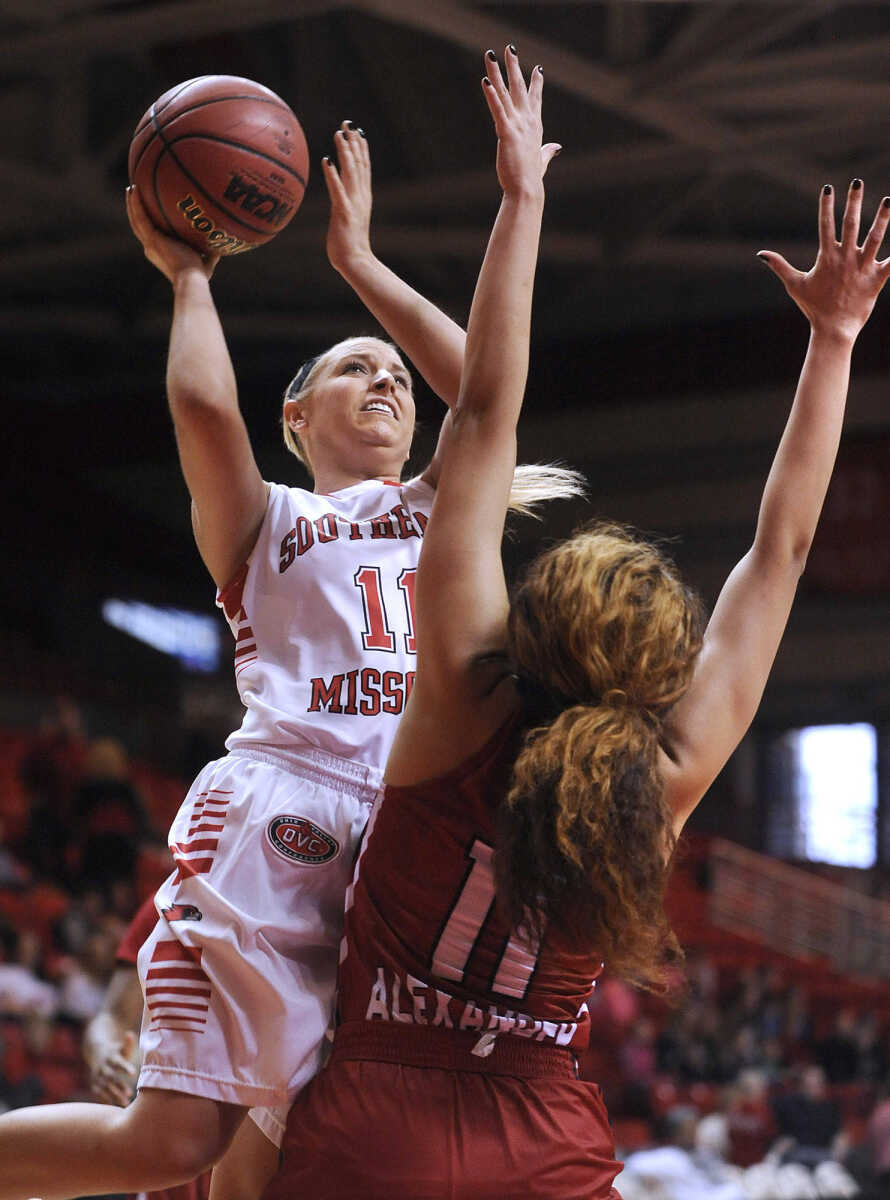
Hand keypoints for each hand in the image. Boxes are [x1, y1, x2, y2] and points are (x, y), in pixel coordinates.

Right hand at [87, 1029, 137, 1106]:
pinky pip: (100, 1092)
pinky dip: (106, 1099)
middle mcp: (103, 1067)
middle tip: (130, 1093)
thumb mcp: (121, 1047)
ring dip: (114, 1095)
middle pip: (111, 1077)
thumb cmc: (115, 1051)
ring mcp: (97, 1076)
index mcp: (111, 1057)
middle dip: (119, 1085)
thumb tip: (130, 1034)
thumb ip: (127, 1043)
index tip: (133, 1073)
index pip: (118, 1062)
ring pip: (105, 1087)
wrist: (96, 1052)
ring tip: (126, 1103)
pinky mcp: (94, 1084)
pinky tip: (116, 1107)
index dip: (125, 1067)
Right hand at [126, 186, 218, 283]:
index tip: (149, 209)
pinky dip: (136, 204)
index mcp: (160, 251)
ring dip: (132, 203)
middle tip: (134, 193)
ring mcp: (150, 243)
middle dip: (136, 209)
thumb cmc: (199, 276)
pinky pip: (141, 217)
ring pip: (136, 220)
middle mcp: (151, 247)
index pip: (151, 234)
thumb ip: (210, 253)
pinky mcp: (151, 239)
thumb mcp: (206, 262)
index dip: (148, 222)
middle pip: (139, 225)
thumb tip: (222, 246)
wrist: (191, 279)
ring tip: (131, 188)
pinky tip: (135, 189)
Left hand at [323, 121, 372, 275]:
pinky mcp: (344, 213)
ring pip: (351, 172)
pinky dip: (332, 174)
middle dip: (354, 142)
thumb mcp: (348, 219)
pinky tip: (327, 161)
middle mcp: (361, 196)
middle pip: (359, 164)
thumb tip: (339, 196)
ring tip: (339, 134)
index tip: (356, 130)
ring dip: (345, 152)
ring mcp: (354, 204)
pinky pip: (337, 190)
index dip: (361, 147)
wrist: (356, 261)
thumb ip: (344, 204)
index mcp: (363, 197)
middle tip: (347, 123)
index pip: (364, 167)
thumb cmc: (349, 244)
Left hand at [482, 48, 560, 195]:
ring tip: (490, 54)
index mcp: (535, 127)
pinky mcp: (506, 132)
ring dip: (497, 72)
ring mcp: (517, 125)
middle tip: (510, 48)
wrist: (526, 190)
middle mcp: (527, 121)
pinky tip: (485, 81)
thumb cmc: (531, 179)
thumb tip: (557, 147)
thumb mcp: (541, 160)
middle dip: (515, 66)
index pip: (535, 100)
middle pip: (519, 88)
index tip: (538, 69)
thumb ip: (548, 151)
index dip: (536, 84)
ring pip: (505, 92)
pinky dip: (491, 95)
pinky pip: (497, 109)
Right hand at [758, 181, 889, 341]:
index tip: (828, 188)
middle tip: (857, 182)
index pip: (826, 225)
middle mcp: (846, 259)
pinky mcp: (877, 279)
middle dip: (854, 202)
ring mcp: (862, 267)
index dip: (826, 206)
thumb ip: (779, 266)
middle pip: (851, 224)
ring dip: (883, 218)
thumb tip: (761, 254)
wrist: (834, 330)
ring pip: (875, 238)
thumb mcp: (795, 285)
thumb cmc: (814, 307)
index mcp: (827, 257)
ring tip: (889, 200)